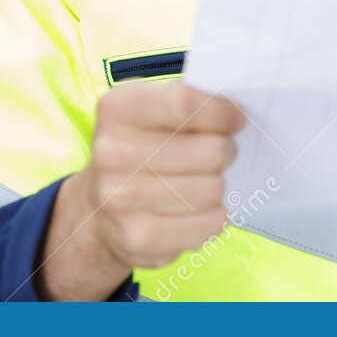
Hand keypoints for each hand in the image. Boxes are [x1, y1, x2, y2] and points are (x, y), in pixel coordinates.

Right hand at [37, 80, 244, 299]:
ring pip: (211, 190)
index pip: (185, 105)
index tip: (237, 118)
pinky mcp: (137, 237)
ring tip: (208, 180)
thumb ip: (191, 98)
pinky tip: (200, 209)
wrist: (99, 205)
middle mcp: (111, 153)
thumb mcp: (154, 108)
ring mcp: (120, 199)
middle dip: (227, 151)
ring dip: (219, 185)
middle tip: (224, 152)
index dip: (222, 112)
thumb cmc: (142, 146)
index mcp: (118, 108)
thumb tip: (236, 106)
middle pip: (209, 151)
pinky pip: (206, 225)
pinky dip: (213, 217)